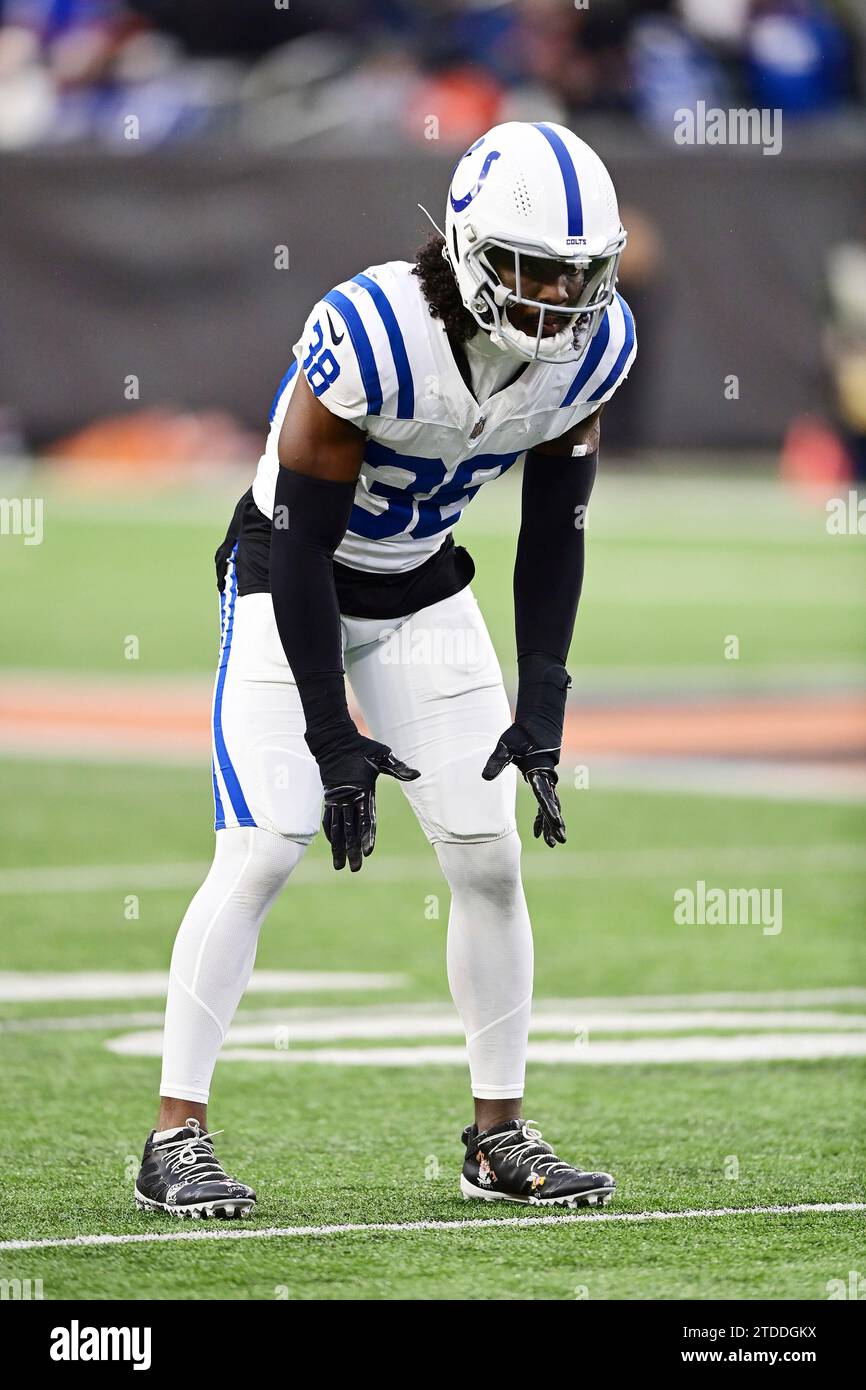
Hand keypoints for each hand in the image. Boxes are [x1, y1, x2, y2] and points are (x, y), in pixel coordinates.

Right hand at [319, 734, 418, 871]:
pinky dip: (330, 834)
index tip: (367, 852)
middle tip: (354, 869)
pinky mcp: (329, 798)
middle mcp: (347, 798)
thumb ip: (398, 768)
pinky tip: (333, 845)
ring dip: (338, 848)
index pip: (366, 818)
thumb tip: (417, 775)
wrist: (334, 741)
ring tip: (339, 865)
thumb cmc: (361, 748)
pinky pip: (328, 819)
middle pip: (350, 830)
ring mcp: (336, 799)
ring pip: (337, 829)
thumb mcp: (382, 755)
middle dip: (352, 850)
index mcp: (362, 791)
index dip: (367, 836)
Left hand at [482, 723, 565, 847]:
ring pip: (551, 807)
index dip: (550, 811)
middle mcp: (546, 780)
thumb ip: (497, 761)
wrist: (536, 725)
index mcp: (539, 772)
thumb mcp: (506, 746)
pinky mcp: (541, 782)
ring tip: (553, 843)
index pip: (545, 795)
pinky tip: (538, 832)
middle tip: (560, 840)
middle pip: (553, 805)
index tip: (557, 823)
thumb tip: (485, 777)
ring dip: (551, 825)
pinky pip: (544, 804)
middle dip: (556, 824)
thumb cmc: (521, 735)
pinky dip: (542, 818)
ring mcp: (546, 782)